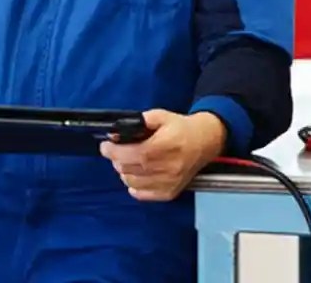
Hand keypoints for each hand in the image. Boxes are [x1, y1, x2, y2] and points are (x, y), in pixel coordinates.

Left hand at [100, 109, 226, 201]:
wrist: (205, 142)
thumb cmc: (182, 128)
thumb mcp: (162, 116)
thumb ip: (140, 121)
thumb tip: (117, 132)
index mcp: (166, 146)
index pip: (133, 154)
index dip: (114, 151)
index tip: (105, 146)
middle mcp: (168, 167)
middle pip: (129, 168)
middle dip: (117, 159)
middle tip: (117, 151)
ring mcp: (168, 183)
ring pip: (132, 182)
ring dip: (124, 171)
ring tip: (128, 161)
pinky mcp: (169, 193)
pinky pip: (141, 194)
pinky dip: (133, 185)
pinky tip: (137, 174)